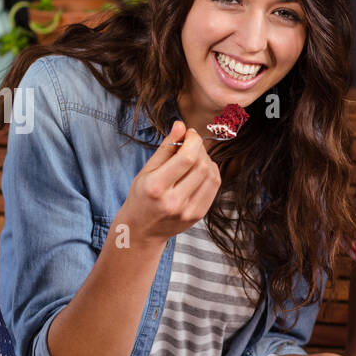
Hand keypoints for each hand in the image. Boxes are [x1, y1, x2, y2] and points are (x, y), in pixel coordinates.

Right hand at [115, 120, 220, 248]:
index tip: (189, 133)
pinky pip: (214, 187)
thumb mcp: (147, 170)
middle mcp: (174, 201)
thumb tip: (181, 125)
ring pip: (211, 175)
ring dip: (207, 160)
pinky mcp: (198, 215)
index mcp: (156, 187)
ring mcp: (189, 211)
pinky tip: (200, 170)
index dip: (193, 140)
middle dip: (200, 149)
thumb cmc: (142, 196)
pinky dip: (211, 173)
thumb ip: (165, 148)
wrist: (143, 230)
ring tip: (195, 157)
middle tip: (191, 145)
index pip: (186, 158)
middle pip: (201, 166)